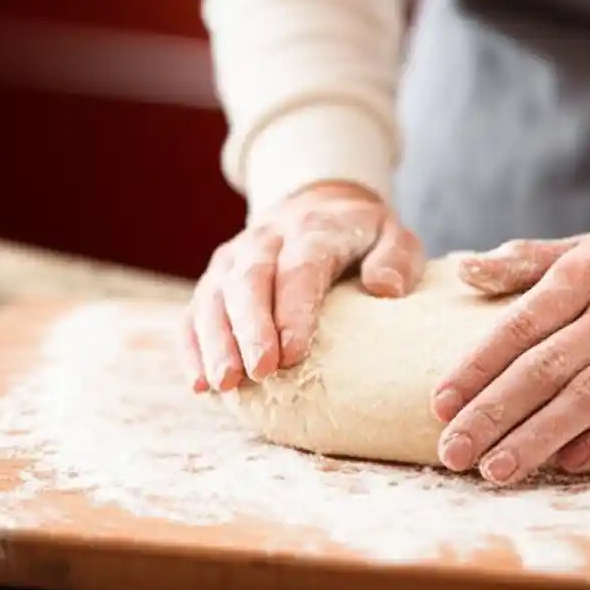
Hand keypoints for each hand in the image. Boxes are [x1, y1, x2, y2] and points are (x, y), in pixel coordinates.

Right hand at [181, 182, 424, 391]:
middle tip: (259, 372)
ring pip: (214, 298)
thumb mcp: (393, 234)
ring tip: (224, 383)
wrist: (314, 204)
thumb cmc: (359, 235)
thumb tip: (384, 288)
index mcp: (312, 229)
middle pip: (249, 282)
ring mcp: (233, 259)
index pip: (299, 268)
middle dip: (250, 330)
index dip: (293, 309)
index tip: (293, 352)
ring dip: (216, 342)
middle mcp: (264, 240)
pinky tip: (198, 385)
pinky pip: (194, 313)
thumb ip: (397, 258)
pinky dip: (192, 348)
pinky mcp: (214, 279)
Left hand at [431, 221, 589, 484]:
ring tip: (496, 470)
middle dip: (493, 414)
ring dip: (539, 436)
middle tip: (453, 453)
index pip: (516, 327)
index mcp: (583, 275)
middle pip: (545, 368)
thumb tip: (464, 271)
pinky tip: (567, 463)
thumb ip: (525, 263)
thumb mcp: (588, 251)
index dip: (475, 368)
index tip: (439, 406)